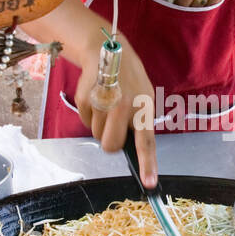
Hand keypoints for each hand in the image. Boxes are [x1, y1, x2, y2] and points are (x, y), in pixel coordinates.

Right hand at [74, 36, 157, 186]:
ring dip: (101, 125)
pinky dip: (90, 114)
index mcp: (143, 108)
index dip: (147, 165)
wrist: (107, 51)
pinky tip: (97, 97)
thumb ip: (141, 121)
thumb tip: (133, 148)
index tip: (149, 184)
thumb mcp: (145, 95)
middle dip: (110, 141)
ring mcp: (103, 103)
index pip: (146, 142)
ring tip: (107, 103)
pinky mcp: (85, 100)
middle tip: (113, 126)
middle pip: (111, 145)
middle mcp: (123, 107)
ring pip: (97, 134)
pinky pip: (86, 121)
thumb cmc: (130, 79)